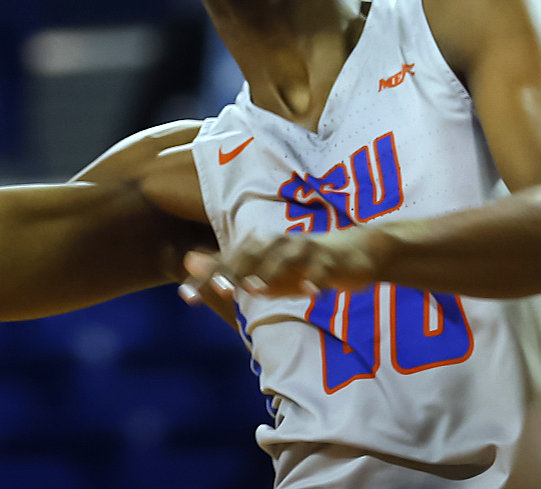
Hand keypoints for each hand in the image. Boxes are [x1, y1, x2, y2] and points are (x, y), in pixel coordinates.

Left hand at [179, 226, 389, 306]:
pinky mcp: (332, 262)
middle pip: (254, 255)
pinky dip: (317, 278)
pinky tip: (310, 291)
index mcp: (261, 249)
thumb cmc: (300, 264)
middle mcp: (280, 245)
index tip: (186, 295)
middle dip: (235, 271)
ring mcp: (308, 252)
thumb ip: (226, 267)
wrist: (354, 252)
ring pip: (287, 257)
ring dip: (272, 270)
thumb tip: (187, 261)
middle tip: (218, 288)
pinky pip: (324, 270)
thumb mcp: (263, 270)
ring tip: (256, 287)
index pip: (229, 262)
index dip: (208, 277)